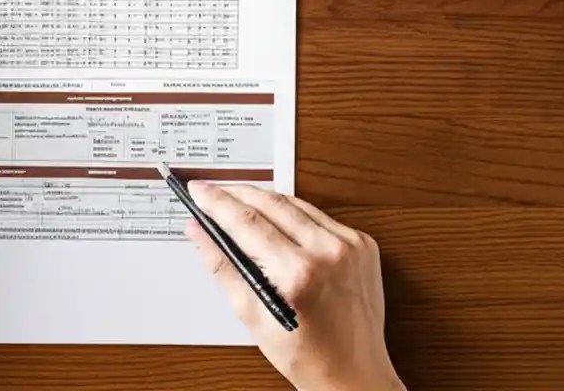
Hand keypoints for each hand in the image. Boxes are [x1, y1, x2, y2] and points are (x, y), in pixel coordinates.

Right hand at [187, 183, 403, 390]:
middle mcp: (328, 252)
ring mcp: (350, 245)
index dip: (217, 201)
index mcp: (299, 273)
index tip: (199, 191)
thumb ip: (222, 267)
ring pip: (296, 204)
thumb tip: (200, 233)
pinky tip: (278, 219)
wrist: (354, 372)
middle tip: (212, 191)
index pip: (246, 221)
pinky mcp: (363, 243)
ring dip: (264, 199)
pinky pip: (320, 216)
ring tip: (239, 202)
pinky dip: (295, 214)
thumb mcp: (252, 315)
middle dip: (236, 193)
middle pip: (271, 203)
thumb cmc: (307, 355)